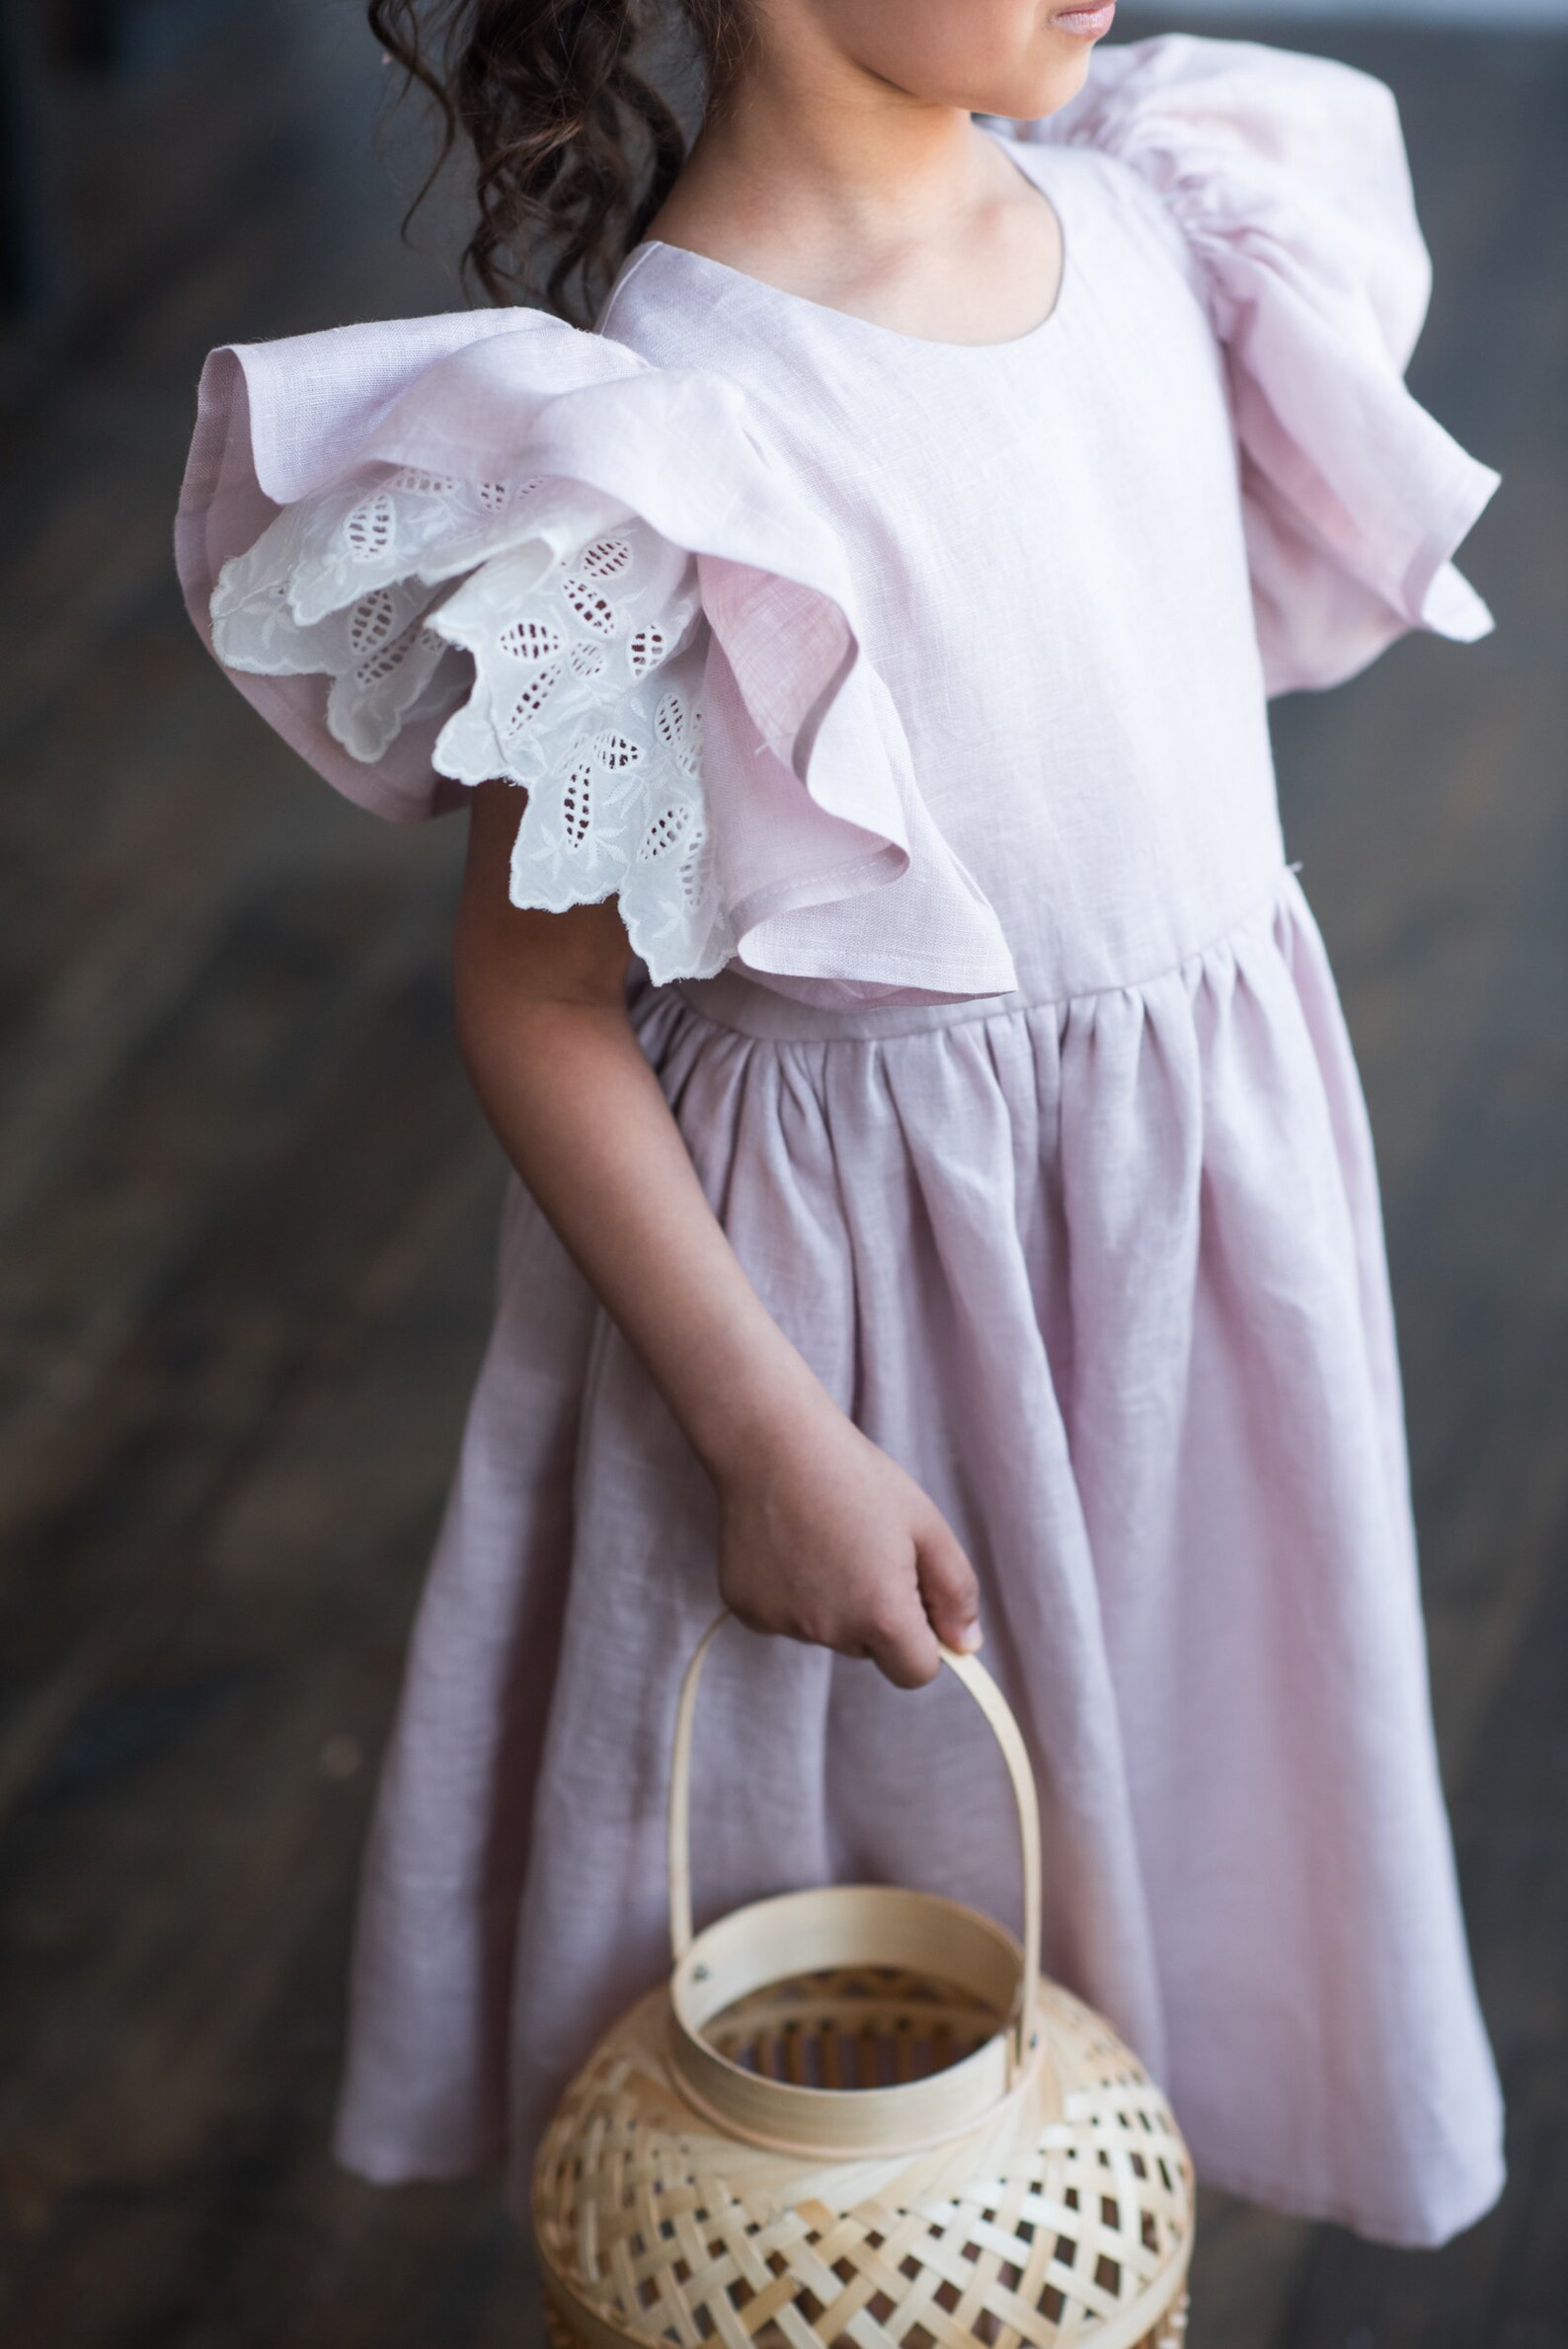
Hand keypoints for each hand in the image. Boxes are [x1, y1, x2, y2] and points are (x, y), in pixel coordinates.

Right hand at [712, 1394, 981, 1688]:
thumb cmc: (857, 1478)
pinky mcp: (747, 1610)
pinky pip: (786, 1616)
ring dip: (833, 1602)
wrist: (773, 1443)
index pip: (916, 1672)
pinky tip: (790, 1544)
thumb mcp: (927, 1526)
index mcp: (881, 1616)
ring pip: (826, 1631)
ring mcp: (783, 1623)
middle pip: (869, 1649)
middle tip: (865, 1549)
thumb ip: (956, 1592)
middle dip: (876, 1614)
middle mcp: (829, 1631)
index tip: (917, 1602)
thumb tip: (966, 1645)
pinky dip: (793, 1592)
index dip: (924, 1641)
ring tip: (825, 1537)